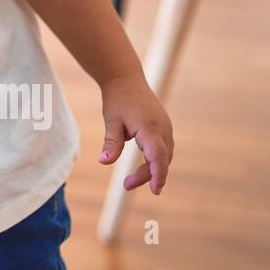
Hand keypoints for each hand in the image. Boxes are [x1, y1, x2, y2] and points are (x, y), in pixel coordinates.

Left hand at [98, 72, 173, 194]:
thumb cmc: (117, 99)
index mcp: (149, 127)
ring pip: (164, 156)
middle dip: (147, 176)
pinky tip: (143, 167)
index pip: (157, 156)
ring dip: (151, 169)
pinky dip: (155, 160)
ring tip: (129, 180)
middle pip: (161, 160)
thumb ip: (111, 143)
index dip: (157, 174)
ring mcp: (165, 127)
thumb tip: (104, 162)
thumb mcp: (111, 121)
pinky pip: (164, 149)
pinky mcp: (164, 127)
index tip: (154, 190)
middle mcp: (162, 128)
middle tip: (126, 184)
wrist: (125, 78)